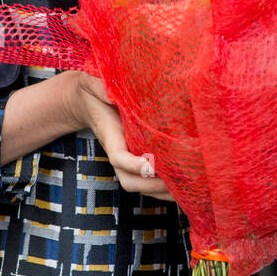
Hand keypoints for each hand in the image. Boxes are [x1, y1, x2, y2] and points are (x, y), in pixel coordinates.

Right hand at [64, 70, 173, 200]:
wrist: (89, 99)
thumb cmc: (96, 89)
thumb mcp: (97, 84)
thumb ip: (104, 88)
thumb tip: (113, 89)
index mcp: (110, 135)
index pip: (118, 157)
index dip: (133, 164)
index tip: (150, 165)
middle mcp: (118, 151)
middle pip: (130, 180)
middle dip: (151, 185)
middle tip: (177, 182)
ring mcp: (126, 158)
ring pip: (139, 185)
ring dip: (161, 191)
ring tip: (187, 189)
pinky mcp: (136, 157)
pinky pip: (147, 180)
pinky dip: (164, 188)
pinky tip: (186, 186)